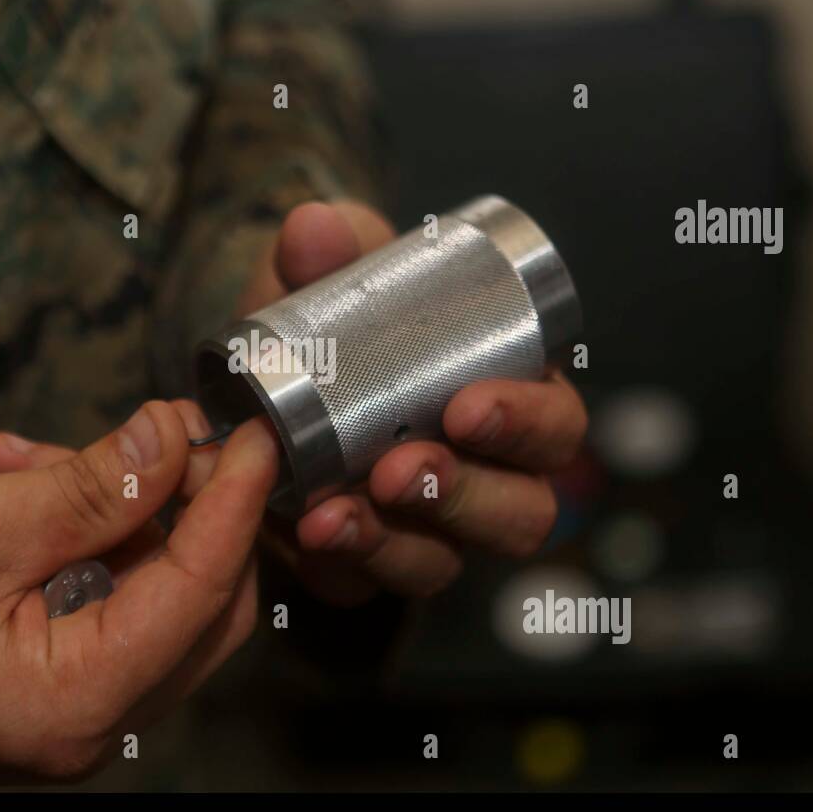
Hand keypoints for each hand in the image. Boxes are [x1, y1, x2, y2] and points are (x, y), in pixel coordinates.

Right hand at [0, 402, 277, 782]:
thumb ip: (91, 487)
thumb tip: (175, 439)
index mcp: (76, 703)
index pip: (200, 590)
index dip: (235, 501)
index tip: (258, 434)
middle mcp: (84, 724)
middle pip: (194, 603)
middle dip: (182, 506)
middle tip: (158, 430)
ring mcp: (60, 708)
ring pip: (140, 593)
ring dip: (104, 511)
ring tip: (19, 456)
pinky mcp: (34, 682)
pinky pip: (88, 599)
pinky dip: (68, 537)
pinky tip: (6, 483)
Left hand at [236, 201, 587, 605]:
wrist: (257, 394)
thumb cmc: (326, 334)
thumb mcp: (327, 284)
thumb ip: (328, 251)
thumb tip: (315, 227)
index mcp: (503, 400)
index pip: (555, 425)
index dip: (528, 422)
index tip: (469, 406)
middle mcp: (482, 477)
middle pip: (521, 512)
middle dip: (466, 494)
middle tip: (401, 467)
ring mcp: (429, 532)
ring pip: (449, 561)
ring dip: (397, 540)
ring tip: (337, 514)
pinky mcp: (369, 565)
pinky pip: (372, 584)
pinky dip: (342, 564)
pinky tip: (307, 536)